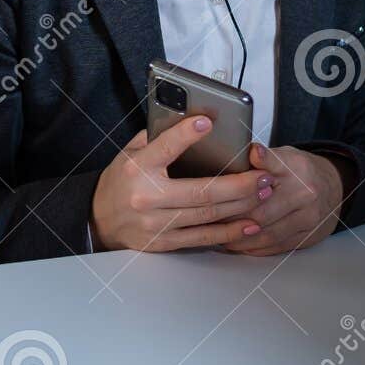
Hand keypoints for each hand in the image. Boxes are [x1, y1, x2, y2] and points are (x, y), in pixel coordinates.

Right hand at [89, 115, 275, 252]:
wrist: (99, 220)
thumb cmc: (121, 181)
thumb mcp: (131, 153)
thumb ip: (158, 139)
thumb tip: (192, 122)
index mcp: (137, 169)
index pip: (164, 148)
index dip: (185, 135)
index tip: (207, 123)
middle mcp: (146, 197)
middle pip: (201, 192)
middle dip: (239, 184)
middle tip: (264, 175)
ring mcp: (156, 224)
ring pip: (208, 216)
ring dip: (242, 205)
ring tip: (265, 193)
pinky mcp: (164, 242)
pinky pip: (203, 237)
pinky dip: (229, 231)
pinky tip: (249, 223)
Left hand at [217, 144, 349, 257]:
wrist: (333, 189)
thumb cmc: (299, 172)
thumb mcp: (284, 155)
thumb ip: (263, 158)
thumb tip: (246, 152)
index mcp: (296, 167)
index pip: (272, 165)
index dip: (256, 166)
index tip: (246, 160)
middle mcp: (305, 192)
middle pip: (262, 209)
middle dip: (232, 217)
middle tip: (208, 218)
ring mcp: (308, 217)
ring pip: (267, 233)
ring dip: (239, 237)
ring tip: (218, 234)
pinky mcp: (307, 236)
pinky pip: (275, 246)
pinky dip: (253, 247)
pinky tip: (237, 243)